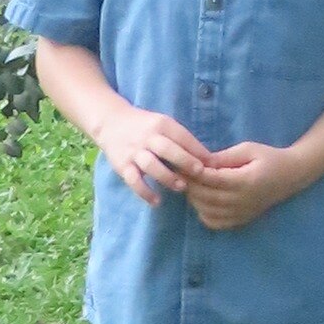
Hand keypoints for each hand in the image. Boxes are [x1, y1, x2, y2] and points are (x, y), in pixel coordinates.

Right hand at [94, 98, 213, 205]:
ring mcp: (134, 151)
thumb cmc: (146, 126)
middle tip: (200, 173)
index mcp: (161, 124)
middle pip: (168, 149)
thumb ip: (181, 139)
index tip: (213, 164)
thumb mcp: (163, 124)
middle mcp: (147, 137)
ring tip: (182, 187)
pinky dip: (145, 192)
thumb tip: (208, 158)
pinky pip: (134, 180)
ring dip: (167, 177)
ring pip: (151, 165)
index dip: (198, 150)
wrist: (111, 122)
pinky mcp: (122, 165)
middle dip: (185, 161)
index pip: (182, 136)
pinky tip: (157, 201)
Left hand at [182, 139, 307, 229]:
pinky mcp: (240, 220)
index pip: (211, 180)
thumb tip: (201, 162)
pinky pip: (214, 222)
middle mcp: (242, 201)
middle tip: (179, 173)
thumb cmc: (270, 158)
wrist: (291, 176)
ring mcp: (241, 213)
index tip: (181, 164)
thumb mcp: (248, 149)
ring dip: (193, 198)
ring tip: (189, 184)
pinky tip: (202, 200)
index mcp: (245, 181)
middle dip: (189, 185)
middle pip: (205, 196)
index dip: (193, 173)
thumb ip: (224, 157)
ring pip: (206, 211)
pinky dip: (203, 213)